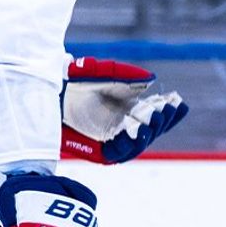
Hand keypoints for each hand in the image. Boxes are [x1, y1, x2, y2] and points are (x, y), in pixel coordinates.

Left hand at [60, 57, 188, 163]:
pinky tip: (140, 127)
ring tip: (159, 115)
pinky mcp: (97, 153)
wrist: (46, 93)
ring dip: (151, 130)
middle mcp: (120, 130)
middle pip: (150, 131)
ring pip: (138, 143)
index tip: (179, 102)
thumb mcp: (101, 73)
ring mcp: (109, 142)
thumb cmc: (72, 82)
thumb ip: (124, 75)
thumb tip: (151, 79)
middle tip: (172, 106)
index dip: (168, 112)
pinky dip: (132, 142)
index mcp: (125, 113)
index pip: (153, 117)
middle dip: (163, 119)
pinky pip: (119, 152)